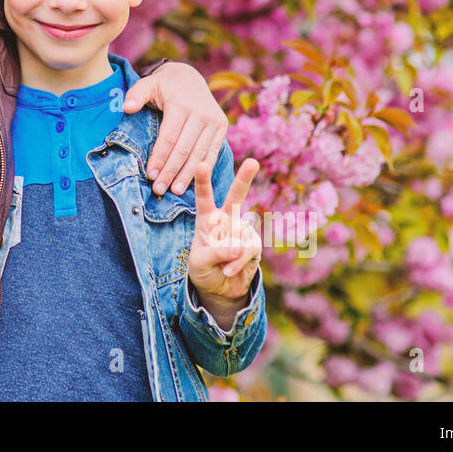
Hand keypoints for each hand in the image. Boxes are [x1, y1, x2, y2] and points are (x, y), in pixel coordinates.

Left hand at [122, 62, 227, 195]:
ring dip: (187, 175)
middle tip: (159, 189)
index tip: (150, 175)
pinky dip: (202, 168)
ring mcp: (214, 120)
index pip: (169, 138)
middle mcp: (201, 113)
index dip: (160, 158)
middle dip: (171, 171)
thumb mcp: (148, 84)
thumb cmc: (163, 86)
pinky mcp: (222, 126)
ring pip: (199, 154)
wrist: (189, 77)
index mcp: (181, 104)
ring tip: (174, 190)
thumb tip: (127, 108)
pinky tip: (192, 182)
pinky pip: (212, 152)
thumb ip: (136, 94)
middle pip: (184, 149)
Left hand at [187, 157, 262, 301]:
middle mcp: (226, 219)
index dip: (202, 181)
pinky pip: (248, 251)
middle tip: (254, 162)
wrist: (221, 289)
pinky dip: (238, 263)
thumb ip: (214, 253)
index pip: (204, 197)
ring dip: (230, 256)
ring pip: (241, 236)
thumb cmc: (204, 270)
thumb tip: (237, 246)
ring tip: (221, 267)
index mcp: (207, 218)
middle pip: (236, 196)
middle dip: (244, 179)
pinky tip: (229, 271)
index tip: (202, 164)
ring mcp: (242, 230)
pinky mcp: (253, 244)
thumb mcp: (199, 263)